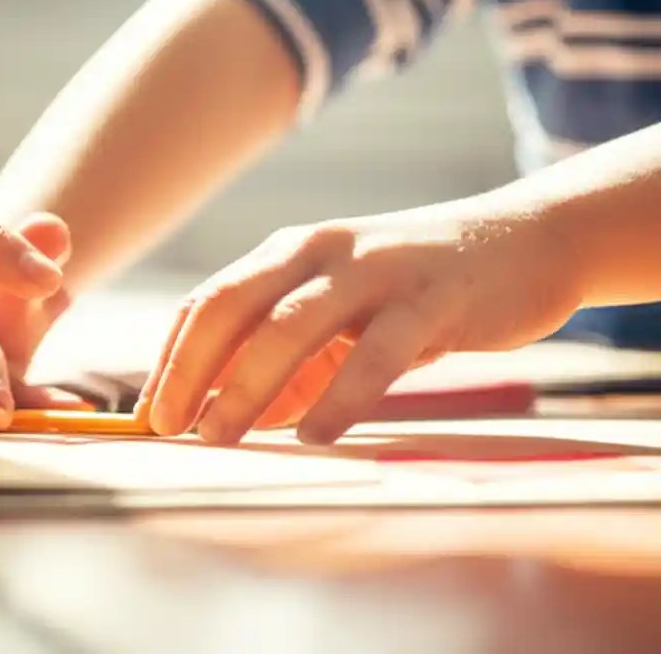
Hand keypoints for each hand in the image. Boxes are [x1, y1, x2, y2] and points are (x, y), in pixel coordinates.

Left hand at [134, 204, 583, 444]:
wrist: (530, 240)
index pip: (209, 301)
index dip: (171, 356)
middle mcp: (321, 251)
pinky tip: (311, 435)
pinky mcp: (432, 300)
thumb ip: (297, 364)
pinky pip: (375, 353)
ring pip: (290, 327)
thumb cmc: (421, 289)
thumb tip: (244, 418)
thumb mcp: (346, 316)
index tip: (146, 411)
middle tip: (166, 426)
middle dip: (189, 369)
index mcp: (291, 252)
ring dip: (246, 385)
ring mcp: (375, 271)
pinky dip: (338, 396)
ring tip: (218, 436)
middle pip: (231, 306)